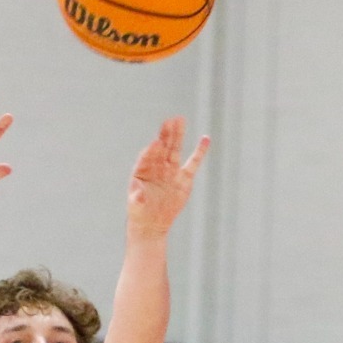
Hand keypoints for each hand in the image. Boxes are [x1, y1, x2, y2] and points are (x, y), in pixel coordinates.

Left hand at [124, 117, 209, 240]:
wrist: (153, 222)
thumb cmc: (140, 212)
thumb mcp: (136, 206)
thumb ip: (138, 198)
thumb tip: (139, 194)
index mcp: (143, 169)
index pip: (148, 155)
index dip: (152, 149)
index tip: (156, 142)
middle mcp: (157, 166)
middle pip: (162, 147)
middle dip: (166, 134)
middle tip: (170, 120)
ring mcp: (171, 170)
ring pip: (175, 150)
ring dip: (178, 135)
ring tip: (180, 120)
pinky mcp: (184, 178)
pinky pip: (194, 162)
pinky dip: (200, 151)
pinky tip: (205, 139)